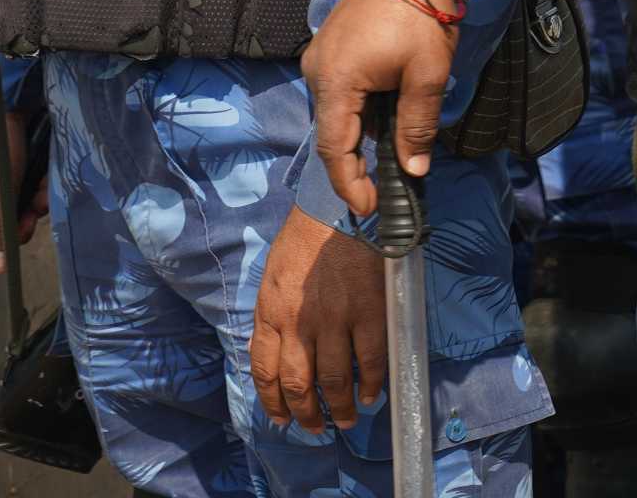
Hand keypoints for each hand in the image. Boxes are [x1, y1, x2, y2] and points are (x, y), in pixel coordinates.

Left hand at [248, 205, 388, 433]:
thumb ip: (273, 318)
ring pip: (334, 380)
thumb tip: (275, 355)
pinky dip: (371, 385)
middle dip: (306, 414)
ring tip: (345, 420)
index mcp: (271, 313)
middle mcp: (298, 323)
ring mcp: (334, 320)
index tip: (282, 420)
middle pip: (299, 384)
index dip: (273, 403)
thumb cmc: (302, 241)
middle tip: (315, 428)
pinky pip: (369, 361)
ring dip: (340, 408)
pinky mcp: (367, 312)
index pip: (265, 372)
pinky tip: (371, 395)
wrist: (335, 208)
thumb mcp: (273, 279)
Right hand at [303, 0, 462, 219]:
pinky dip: (356, 112)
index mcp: (334, 81)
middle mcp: (316, 71)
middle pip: (330, 134)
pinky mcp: (330, 47)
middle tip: (382, 189)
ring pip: (334, 113)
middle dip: (354, 165)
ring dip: (356, 137)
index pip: (334, 150)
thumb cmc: (421, 16)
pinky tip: (380, 117)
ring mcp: (319, 56)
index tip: (370, 208)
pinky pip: (337, 91)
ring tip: (385, 156)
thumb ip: (416, 128)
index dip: (350, 185)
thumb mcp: (426, 77)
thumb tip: (412, 171)